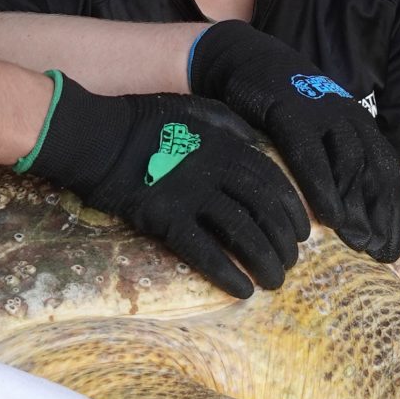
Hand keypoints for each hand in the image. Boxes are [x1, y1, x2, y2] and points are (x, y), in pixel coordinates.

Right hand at [23, 73, 308, 296]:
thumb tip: (258, 140)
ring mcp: (192, 195)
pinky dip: (227, 273)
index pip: (274, 183)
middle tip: (291, 264)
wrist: (97, 136)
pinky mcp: (166, 218)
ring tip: (274, 282)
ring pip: (242, 234)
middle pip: (265, 212)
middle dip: (284, 242)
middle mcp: (217, 171)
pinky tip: (242, 290)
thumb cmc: (144, 122)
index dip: (293, 211)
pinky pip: (205, 252)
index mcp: (228, 146)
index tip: (302, 234)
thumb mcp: (196, 108)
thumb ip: (230, 122)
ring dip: (264, 262)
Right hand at [187, 22, 399, 261]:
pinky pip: (312, 154)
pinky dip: (323, 186)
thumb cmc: (278, 108)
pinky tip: (327, 215)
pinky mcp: (290, 111)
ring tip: (358, 241)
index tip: (390, 249)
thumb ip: (331, 163)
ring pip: (350, 163)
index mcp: (357, 124)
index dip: (392, 212)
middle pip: (375, 171)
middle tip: (380, 253)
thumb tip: (346, 214)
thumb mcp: (313, 133)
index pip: (386, 172)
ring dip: (356, 205)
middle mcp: (347, 117)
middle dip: (380, 215)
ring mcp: (321, 112)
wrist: (243, 60)